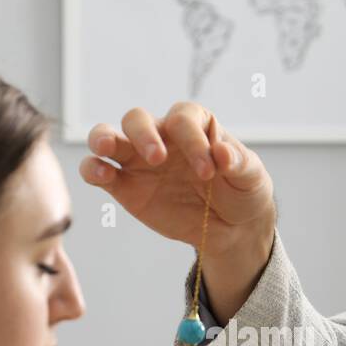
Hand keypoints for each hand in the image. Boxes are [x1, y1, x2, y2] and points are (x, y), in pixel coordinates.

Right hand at [79, 102, 275, 257]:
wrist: (231, 227)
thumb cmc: (242, 190)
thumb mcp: (252, 176)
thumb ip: (239, 162)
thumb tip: (222, 153)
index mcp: (193, 125)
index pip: (183, 119)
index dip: (193, 141)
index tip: (210, 172)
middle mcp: (161, 137)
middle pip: (137, 119)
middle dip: (144, 134)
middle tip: (159, 159)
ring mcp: (139, 161)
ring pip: (108, 137)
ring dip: (103, 139)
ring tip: (107, 148)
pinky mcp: (125, 188)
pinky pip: (99, 172)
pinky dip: (93, 169)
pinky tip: (101, 174)